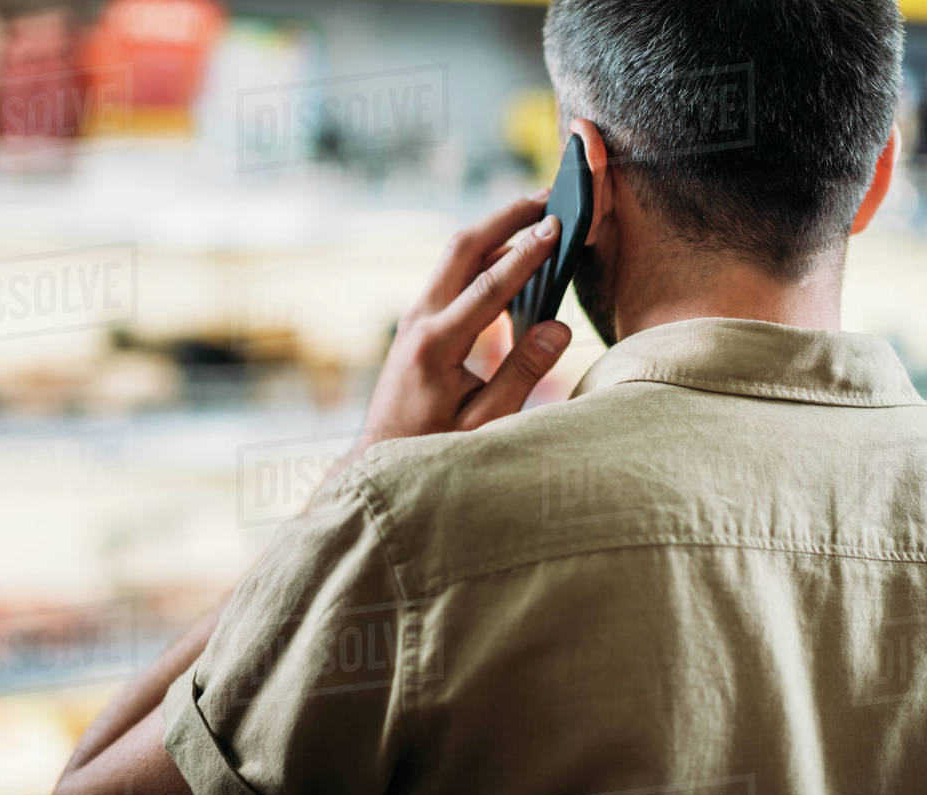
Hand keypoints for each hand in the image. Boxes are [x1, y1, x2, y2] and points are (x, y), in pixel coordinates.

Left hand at [354, 191, 570, 454]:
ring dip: (495, 230)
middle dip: (506, 217)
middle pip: (462, 249)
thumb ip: (521, 375)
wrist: (379, 456)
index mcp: (436, 346)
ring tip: (537, 211)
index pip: (488, 286)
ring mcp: (414, 317)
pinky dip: (484, 255)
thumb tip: (559, 328)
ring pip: (455, 256)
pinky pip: (452, 275)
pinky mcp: (417, 321)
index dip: (526, 253)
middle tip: (548, 194)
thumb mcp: (484, 424)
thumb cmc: (434, 449)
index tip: (557, 223)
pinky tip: (513, 251)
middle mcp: (419, 321)